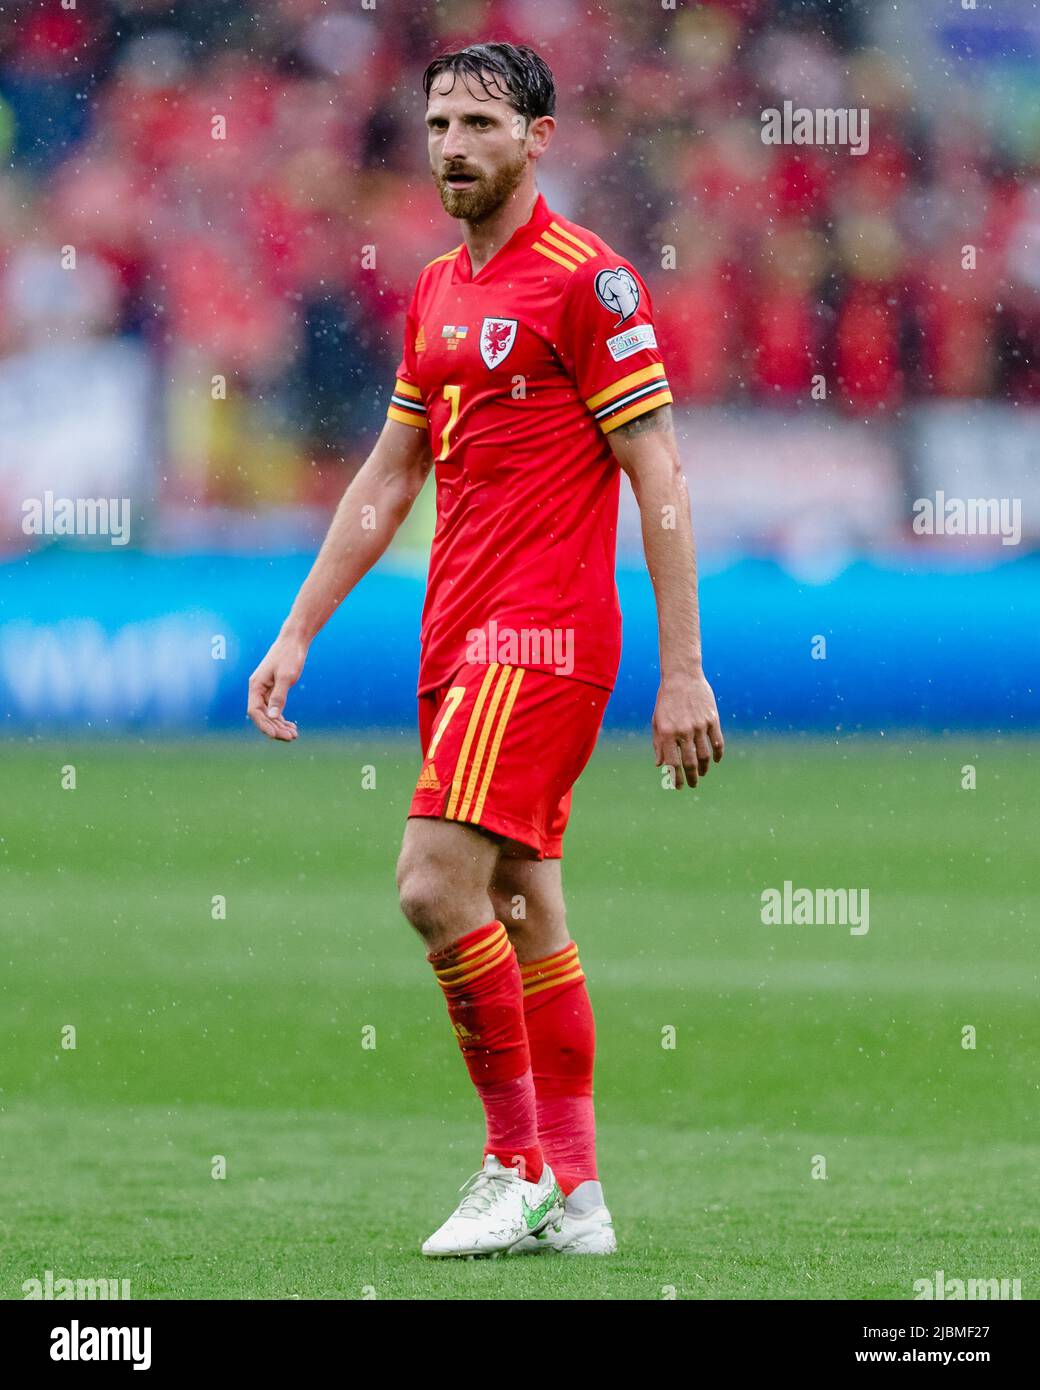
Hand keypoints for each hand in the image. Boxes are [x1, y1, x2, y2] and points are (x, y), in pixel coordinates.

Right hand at [247, 632, 308, 740]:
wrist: (294, 641)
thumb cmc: (289, 656)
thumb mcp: (286, 676)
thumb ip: (279, 696)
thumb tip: (272, 716)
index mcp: (256, 686)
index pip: (255, 711)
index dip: (264, 725)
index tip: (276, 735)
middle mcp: (257, 690)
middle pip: (262, 716)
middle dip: (275, 728)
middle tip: (292, 737)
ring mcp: (265, 690)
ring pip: (269, 714)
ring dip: (280, 726)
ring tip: (294, 735)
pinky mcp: (274, 690)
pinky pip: (275, 709)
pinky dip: (282, 718)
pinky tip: (292, 726)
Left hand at [652, 672, 723, 787]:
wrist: (682, 677)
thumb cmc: (666, 700)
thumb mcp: (657, 721)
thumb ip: (658, 744)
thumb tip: (660, 765)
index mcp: (667, 732)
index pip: (673, 763)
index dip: (676, 778)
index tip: (678, 786)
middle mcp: (683, 731)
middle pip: (690, 763)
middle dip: (691, 777)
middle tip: (692, 785)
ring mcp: (699, 725)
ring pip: (705, 755)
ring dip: (704, 768)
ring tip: (702, 773)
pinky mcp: (712, 719)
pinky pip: (717, 742)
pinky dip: (717, 754)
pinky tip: (715, 761)